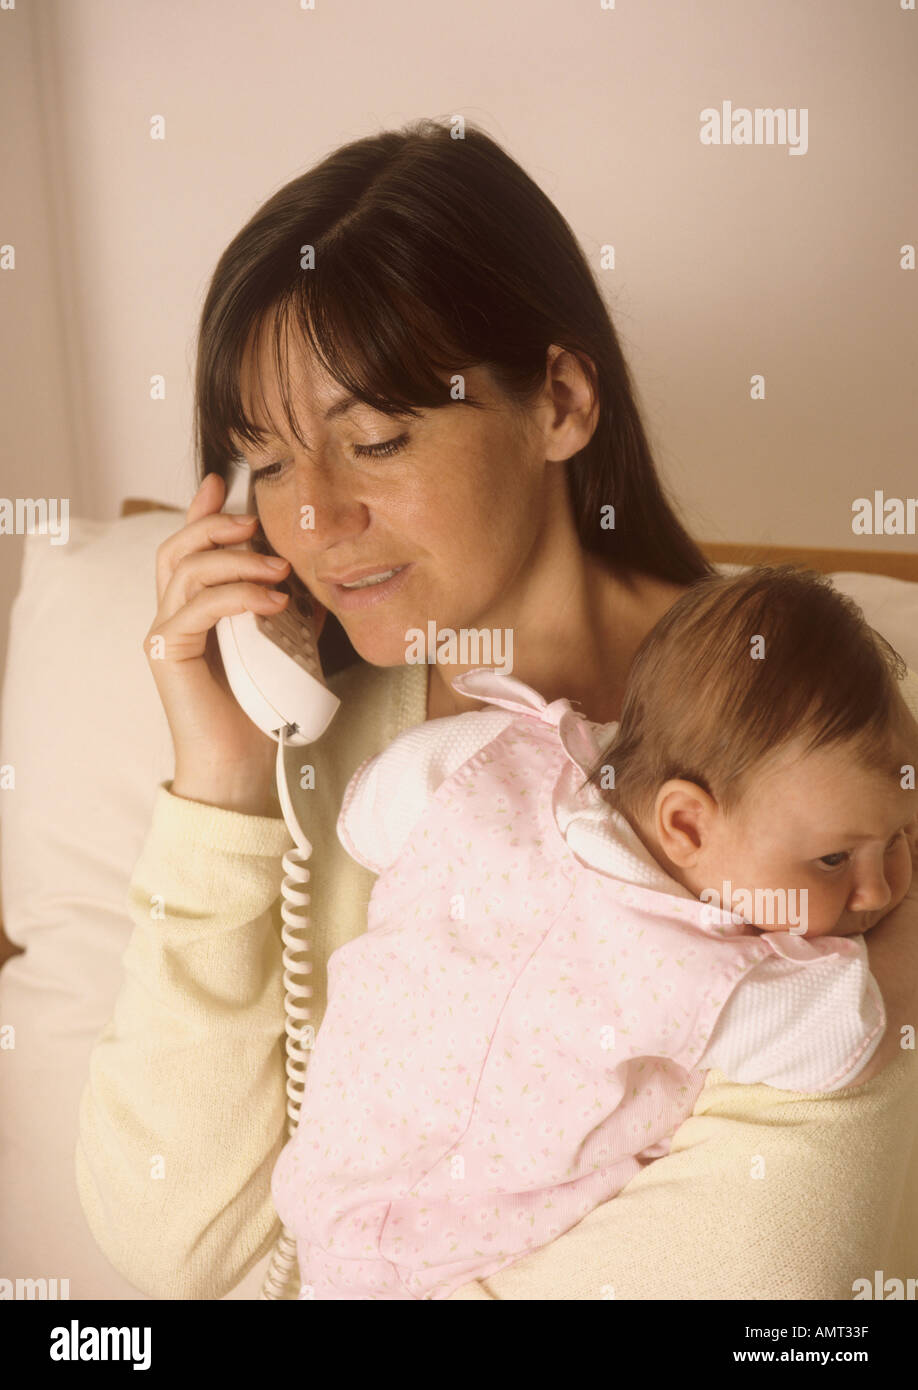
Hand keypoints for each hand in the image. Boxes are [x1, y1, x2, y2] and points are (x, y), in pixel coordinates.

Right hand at [144, 472, 308, 813]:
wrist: (242, 771)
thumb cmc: (263, 716)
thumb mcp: (284, 651)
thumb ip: (287, 614)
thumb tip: (312, 583)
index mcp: (194, 611)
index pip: (190, 548)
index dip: (202, 511)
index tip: (224, 480)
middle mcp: (171, 616)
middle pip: (178, 548)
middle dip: (214, 525)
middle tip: (255, 524)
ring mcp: (165, 633)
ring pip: (186, 571)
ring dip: (235, 560)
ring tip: (279, 570)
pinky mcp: (166, 654)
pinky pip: (194, 609)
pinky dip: (235, 596)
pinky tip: (272, 602)